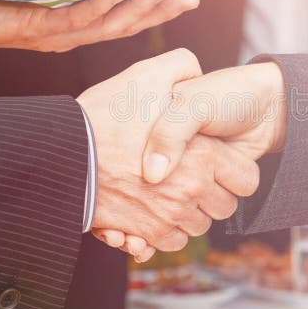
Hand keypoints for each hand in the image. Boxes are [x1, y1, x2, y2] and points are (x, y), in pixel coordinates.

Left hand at [0, 0, 198, 51]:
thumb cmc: (0, 5)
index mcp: (79, 32)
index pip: (125, 23)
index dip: (157, 13)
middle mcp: (74, 39)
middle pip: (126, 27)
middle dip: (160, 13)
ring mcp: (59, 37)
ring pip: (108, 25)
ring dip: (139, 8)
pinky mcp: (40, 28)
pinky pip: (77, 18)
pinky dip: (101, 4)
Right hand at [76, 49, 259, 256]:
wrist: (60, 153)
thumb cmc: (104, 113)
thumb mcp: (147, 75)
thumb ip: (181, 67)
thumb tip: (196, 72)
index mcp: (203, 155)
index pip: (247, 179)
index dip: (235, 169)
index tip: (218, 159)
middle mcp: (190, 190)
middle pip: (225, 206)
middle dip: (214, 193)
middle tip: (192, 174)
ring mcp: (168, 215)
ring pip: (198, 225)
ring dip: (190, 212)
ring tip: (171, 190)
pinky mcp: (145, 234)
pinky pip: (173, 241)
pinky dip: (167, 230)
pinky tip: (155, 208)